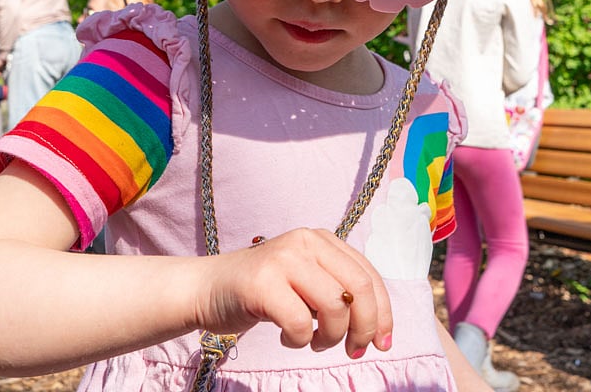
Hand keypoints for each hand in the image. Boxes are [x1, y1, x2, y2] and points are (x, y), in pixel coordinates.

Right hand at [197, 228, 392, 358]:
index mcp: (321, 239)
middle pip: (359, 288)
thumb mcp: (306, 281)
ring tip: (314, 342)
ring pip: (335, 306)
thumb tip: (377, 328)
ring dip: (330, 337)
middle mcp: (305, 241)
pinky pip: (301, 323)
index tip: (383, 342)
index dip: (383, 312)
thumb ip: (337, 290)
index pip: (369, 274)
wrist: (207, 288)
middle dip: (365, 328)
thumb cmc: (263, 292)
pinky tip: (287, 337)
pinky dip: (299, 340)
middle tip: (355, 351)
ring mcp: (283, 259)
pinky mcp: (262, 283)